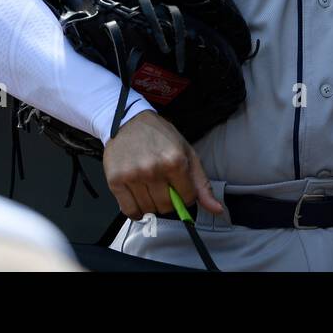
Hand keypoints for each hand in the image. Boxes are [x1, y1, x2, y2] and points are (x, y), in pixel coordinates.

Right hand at [102, 110, 223, 220]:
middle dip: (169, 201)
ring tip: (150, 188)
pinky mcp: (115, 181)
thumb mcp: (187, 153)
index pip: (188, 198)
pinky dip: (136, 211)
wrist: (128, 121)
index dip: (186, 195)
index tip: (180, 187)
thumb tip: (217, 209)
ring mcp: (133, 176)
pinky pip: (130, 211)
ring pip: (149, 210)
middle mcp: (153, 169)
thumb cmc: (159, 136)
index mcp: (175, 161)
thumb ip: (202, 184)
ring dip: (152, 205)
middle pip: (167, 207)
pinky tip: (139, 198)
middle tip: (164, 186)